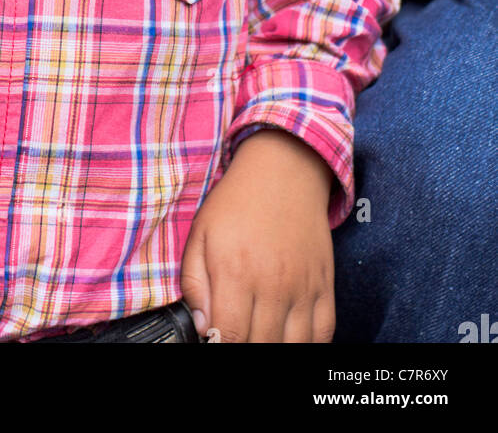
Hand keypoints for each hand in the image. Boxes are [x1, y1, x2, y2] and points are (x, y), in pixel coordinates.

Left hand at [180, 129, 335, 341]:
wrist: (284, 170)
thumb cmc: (236, 202)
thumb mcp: (200, 234)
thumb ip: (194, 284)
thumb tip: (201, 327)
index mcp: (235, 271)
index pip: (228, 337)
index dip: (219, 348)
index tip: (214, 342)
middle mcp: (272, 284)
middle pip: (260, 345)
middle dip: (243, 348)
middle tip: (235, 335)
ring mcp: (303, 287)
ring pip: (293, 347)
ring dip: (274, 348)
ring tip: (259, 336)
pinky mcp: (324, 285)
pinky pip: (323, 333)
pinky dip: (308, 345)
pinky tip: (288, 338)